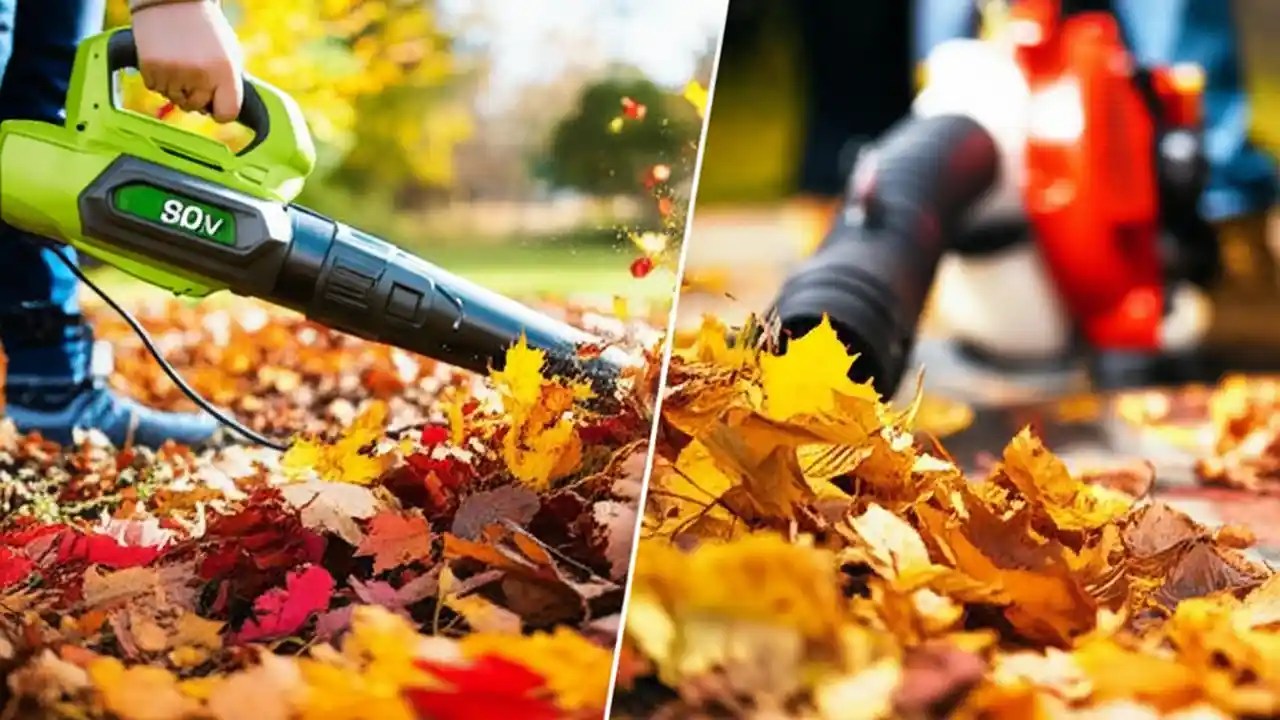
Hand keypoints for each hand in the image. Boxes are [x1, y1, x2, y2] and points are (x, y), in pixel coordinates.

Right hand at [132, 2, 243, 122]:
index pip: (226, 114)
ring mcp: (174, 74)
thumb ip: (228, 84)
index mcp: (226, 72)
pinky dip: (159, 78)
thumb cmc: (206, 29)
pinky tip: (165, 57)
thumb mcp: (229, 54)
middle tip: (195, 70)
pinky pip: (155, 89)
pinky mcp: (150, 69)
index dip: (221, 112)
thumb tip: (220, 111)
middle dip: (197, 96)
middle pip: (197, 108)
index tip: (216, 104)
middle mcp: (200, 76)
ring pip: (174, 100)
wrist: (174, 0)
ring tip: (180, 60)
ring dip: (177, 87)